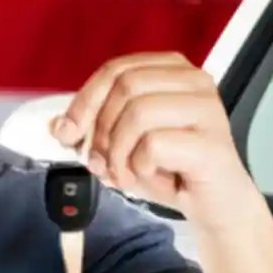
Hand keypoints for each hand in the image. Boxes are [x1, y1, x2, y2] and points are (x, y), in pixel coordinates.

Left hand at [49, 52, 268, 231]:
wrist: (213, 204)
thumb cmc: (169, 169)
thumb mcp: (121, 143)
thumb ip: (91, 129)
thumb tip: (59, 125)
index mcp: (171, 70)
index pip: (115, 69)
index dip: (85, 100)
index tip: (69, 132)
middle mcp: (194, 81)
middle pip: (125, 86)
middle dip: (100, 129)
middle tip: (99, 161)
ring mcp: (208, 109)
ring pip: (139, 112)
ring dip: (118, 153)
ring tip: (124, 174)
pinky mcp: (212, 142)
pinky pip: (155, 145)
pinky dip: (140, 168)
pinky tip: (148, 178)